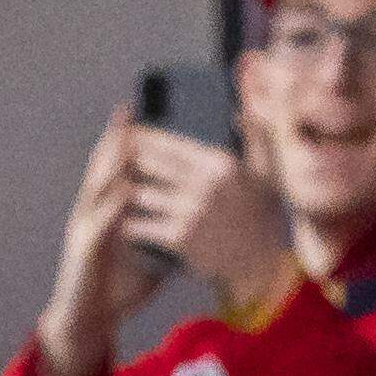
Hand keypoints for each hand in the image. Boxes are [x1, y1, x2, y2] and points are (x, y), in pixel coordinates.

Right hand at [36, 114, 167, 375]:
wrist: (89, 322)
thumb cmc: (119, 289)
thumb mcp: (151, 256)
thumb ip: (170, 233)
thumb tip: (202, 220)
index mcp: (107, 210)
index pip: (118, 168)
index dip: (129, 142)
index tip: (148, 116)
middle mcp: (93, 213)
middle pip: (103, 167)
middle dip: (116, 139)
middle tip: (131, 110)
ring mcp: (85, 229)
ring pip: (96, 186)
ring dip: (108, 161)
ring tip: (123, 136)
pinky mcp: (83, 250)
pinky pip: (98, 221)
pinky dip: (111, 204)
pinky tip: (124, 189)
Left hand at [119, 124, 296, 310]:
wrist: (260, 266)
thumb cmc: (263, 218)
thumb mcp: (267, 172)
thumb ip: (255, 136)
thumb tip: (240, 110)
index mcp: (220, 164)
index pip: (173, 144)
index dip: (147, 137)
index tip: (128, 133)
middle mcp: (204, 184)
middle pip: (153, 165)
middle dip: (128, 158)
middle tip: (109, 155)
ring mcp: (190, 211)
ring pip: (144, 195)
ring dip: (125, 191)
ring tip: (108, 188)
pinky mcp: (180, 238)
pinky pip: (144, 227)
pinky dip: (129, 225)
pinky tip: (117, 222)